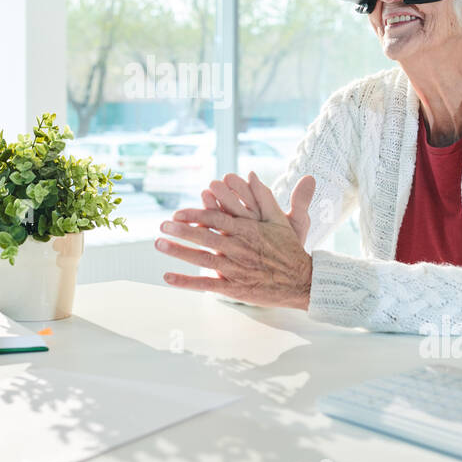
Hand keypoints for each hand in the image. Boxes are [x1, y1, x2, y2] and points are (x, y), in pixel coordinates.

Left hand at [156, 171, 316, 308]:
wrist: (302, 281)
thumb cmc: (290, 249)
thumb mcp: (281, 219)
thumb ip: (265, 196)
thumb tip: (252, 173)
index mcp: (248, 230)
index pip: (217, 219)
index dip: (196, 215)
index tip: (177, 213)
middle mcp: (240, 248)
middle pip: (206, 237)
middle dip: (181, 231)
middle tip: (161, 226)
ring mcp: (236, 269)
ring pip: (203, 259)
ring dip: (179, 252)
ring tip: (159, 244)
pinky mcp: (235, 288)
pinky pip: (207, 285)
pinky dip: (186, 282)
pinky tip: (167, 277)